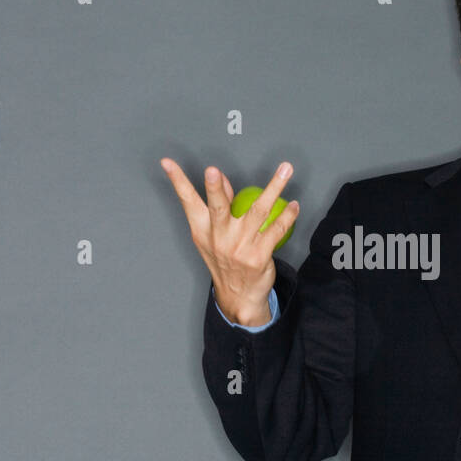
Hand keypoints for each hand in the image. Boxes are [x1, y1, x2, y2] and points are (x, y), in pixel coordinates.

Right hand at [161, 157, 298, 324]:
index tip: (167, 163)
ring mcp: (239, 247)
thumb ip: (217, 206)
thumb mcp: (213, 236)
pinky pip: (277, 230)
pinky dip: (288, 215)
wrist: (239, 296)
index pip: (188, 201)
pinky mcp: (259, 256)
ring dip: (274, 187)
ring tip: (285, 170)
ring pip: (258, 211)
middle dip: (213, 188)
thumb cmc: (225, 261)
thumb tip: (221, 179)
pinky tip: (293, 205)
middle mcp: (218, 237)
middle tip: (212, 170)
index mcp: (202, 230)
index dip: (178, 181)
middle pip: (218, 208)